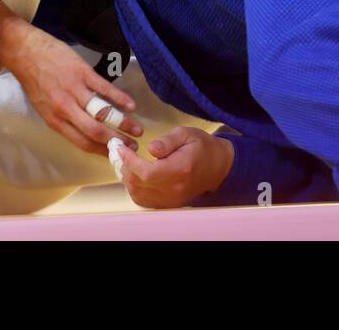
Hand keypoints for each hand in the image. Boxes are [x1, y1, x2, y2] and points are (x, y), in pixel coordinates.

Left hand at [0, 7, 142, 155]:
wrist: (24, 51)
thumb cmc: (34, 79)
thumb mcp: (43, 107)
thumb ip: (63, 120)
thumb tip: (84, 132)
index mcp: (55, 120)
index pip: (82, 143)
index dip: (103, 151)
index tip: (116, 155)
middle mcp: (65, 109)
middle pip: (96, 132)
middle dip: (117, 141)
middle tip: (133, 145)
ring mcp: (75, 90)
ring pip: (103, 112)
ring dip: (123, 123)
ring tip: (137, 129)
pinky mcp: (82, 72)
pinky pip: (105, 88)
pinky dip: (120, 98)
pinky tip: (131, 105)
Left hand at [114, 127, 234, 207]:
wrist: (218, 168)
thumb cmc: (202, 147)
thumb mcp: (186, 134)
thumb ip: (167, 141)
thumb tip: (151, 148)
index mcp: (180, 170)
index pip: (146, 172)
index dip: (129, 161)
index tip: (121, 148)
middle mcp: (175, 189)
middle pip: (139, 184)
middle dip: (125, 167)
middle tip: (122, 152)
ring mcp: (172, 200)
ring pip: (137, 194)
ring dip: (127, 178)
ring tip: (127, 162)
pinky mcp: (169, 204)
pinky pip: (143, 200)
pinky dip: (134, 188)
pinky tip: (135, 174)